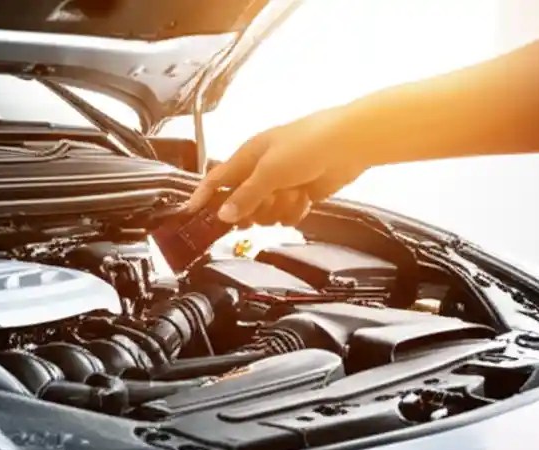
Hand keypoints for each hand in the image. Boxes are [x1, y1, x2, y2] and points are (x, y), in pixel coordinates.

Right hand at [183, 107, 369, 226]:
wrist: (348, 145)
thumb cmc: (307, 146)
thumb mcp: (270, 171)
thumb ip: (245, 195)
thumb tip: (223, 215)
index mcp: (247, 157)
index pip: (215, 178)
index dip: (202, 195)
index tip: (191, 213)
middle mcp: (261, 171)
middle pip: (241, 204)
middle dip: (253, 210)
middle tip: (264, 205)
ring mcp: (280, 184)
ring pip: (265, 213)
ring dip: (278, 209)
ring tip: (294, 194)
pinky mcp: (299, 194)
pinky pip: (286, 215)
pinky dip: (295, 211)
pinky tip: (305, 199)